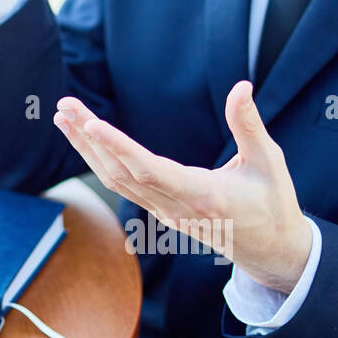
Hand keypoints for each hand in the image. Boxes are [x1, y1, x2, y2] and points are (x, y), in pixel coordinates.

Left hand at [52, 80, 312, 293]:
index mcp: (201, 195)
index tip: (90, 124)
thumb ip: (250, 125)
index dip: (117, 147)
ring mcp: (163, 211)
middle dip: (88, 138)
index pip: (148, 169)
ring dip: (85, 148)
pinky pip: (121, 185)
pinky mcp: (160, 210)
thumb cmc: (274, 203)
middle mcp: (175, 206)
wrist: (272, 252)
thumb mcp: (270, 162)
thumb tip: (242, 86)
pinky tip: (85, 140)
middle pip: (120, 172)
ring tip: (63, 116)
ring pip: (114, 180)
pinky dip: (99, 160)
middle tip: (64, 105)